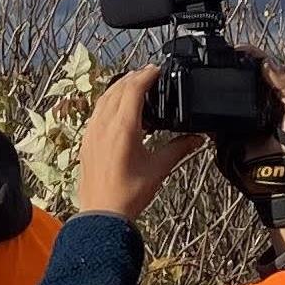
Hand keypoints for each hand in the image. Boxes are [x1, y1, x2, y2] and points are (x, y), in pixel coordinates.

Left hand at [76, 65, 207, 220]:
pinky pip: (96, 112)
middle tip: (150, 74)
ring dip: (119, 87)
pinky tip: (119, 109)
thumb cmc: (129, 194)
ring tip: (135, 85)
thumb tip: (198, 139)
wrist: (101, 214)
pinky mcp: (87, 141)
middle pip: (117, 89)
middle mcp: (104, 125)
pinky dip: (109, 102)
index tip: (158, 69)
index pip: (133, 90)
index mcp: (123, 128)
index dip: (147, 75)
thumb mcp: (158, 169)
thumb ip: (179, 149)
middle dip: (134, 77)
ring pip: (104, 98)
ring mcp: (92, 132)